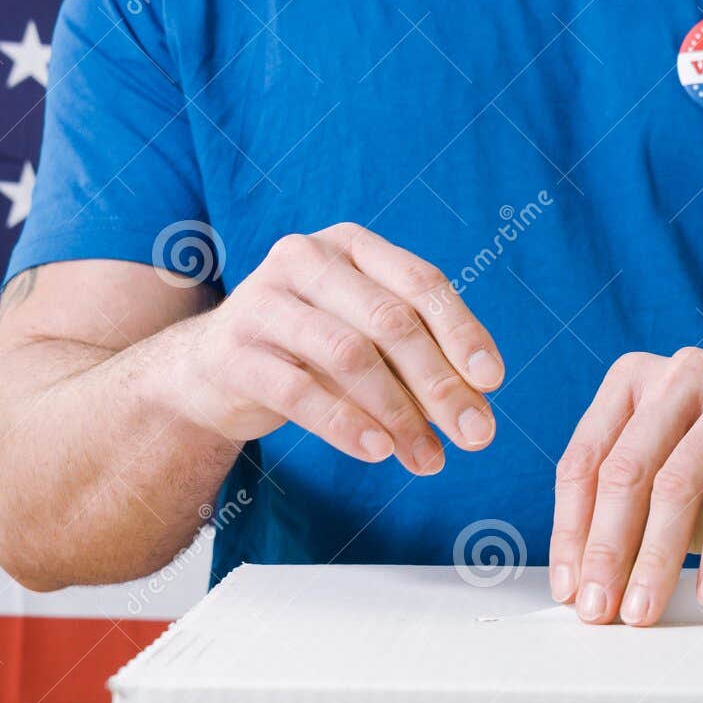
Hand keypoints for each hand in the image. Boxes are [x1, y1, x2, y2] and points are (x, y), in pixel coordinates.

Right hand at [165, 223, 503, 474]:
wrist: (210, 370)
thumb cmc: (308, 350)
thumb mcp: (366, 339)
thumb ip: (417, 361)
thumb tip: (476, 411)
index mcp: (350, 245)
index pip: (421, 283)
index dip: (462, 332)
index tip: (492, 382)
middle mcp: (304, 259)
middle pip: (390, 320)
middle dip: (440, 384)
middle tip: (474, 435)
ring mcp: (262, 302)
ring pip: (349, 355)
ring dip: (399, 414)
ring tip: (429, 458)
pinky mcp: (232, 352)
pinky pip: (298, 391)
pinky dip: (346, 425)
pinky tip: (378, 452)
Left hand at [550, 348, 702, 625]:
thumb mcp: (673, 488)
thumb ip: (628, 517)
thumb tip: (584, 583)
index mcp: (635, 382)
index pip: (585, 461)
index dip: (570, 531)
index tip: (568, 587)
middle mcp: (678, 374)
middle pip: (624, 472)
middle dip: (607, 551)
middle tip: (599, 608)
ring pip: (676, 485)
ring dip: (655, 559)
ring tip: (645, 607)